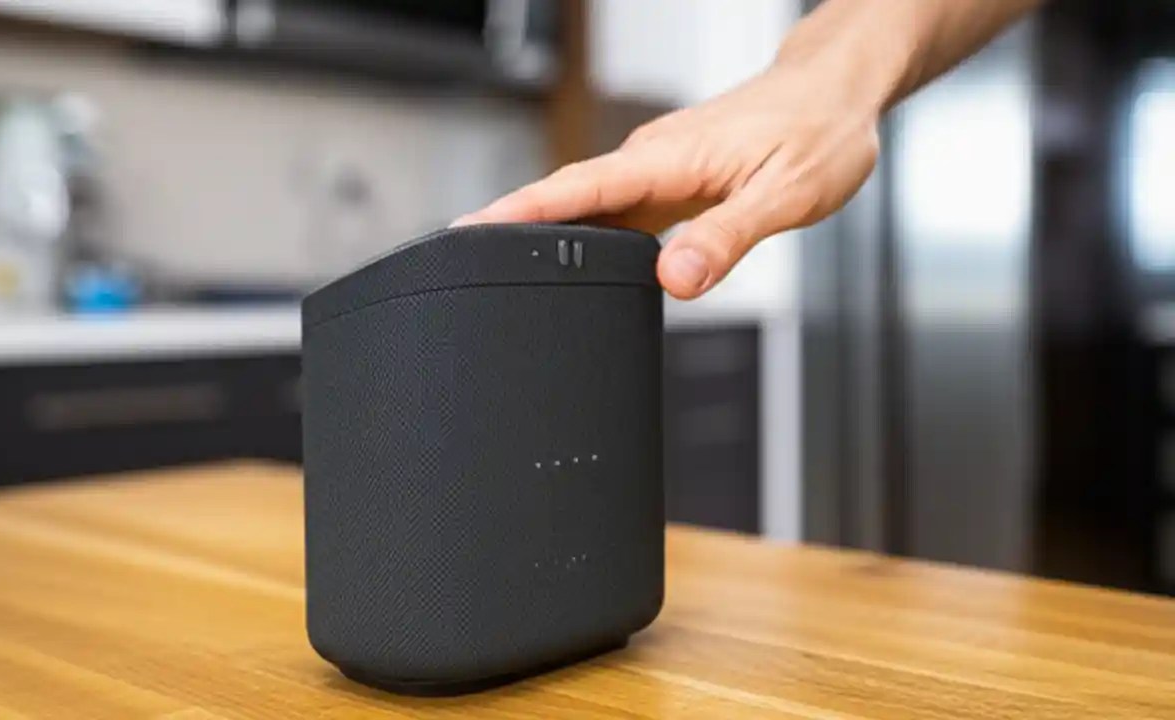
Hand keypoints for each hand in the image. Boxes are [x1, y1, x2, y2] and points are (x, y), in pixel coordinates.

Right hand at [453, 60, 880, 298]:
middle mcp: (653, 158)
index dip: (523, 212)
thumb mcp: (785, 195)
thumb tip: (676, 280)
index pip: (580, 188)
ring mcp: (658, 167)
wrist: (836, 94)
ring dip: (545, 229)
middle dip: (512, 223)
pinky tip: (575, 257)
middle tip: (460, 258)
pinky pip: (615, 206)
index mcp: (669, 158)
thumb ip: (726, 238)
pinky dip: (586, 230)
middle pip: (567, 195)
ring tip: (499, 266)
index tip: (473, 230)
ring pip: (588, 202)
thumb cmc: (819, 134)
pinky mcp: (669, 177)